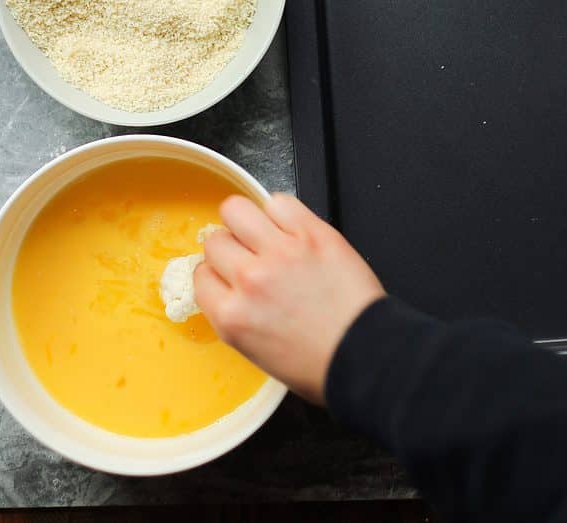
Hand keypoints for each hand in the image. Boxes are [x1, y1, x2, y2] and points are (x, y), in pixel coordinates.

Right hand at [194, 193, 384, 402]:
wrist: (365, 355)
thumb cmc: (320, 363)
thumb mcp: (256, 350)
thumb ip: (236, 315)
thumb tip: (229, 287)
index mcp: (232, 317)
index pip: (201, 275)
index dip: (215, 272)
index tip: (227, 273)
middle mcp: (249, 280)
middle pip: (216, 241)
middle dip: (230, 246)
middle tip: (248, 254)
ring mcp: (280, 252)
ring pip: (236, 210)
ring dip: (245, 219)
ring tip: (262, 230)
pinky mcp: (311, 233)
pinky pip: (279, 202)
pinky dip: (280, 210)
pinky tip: (290, 225)